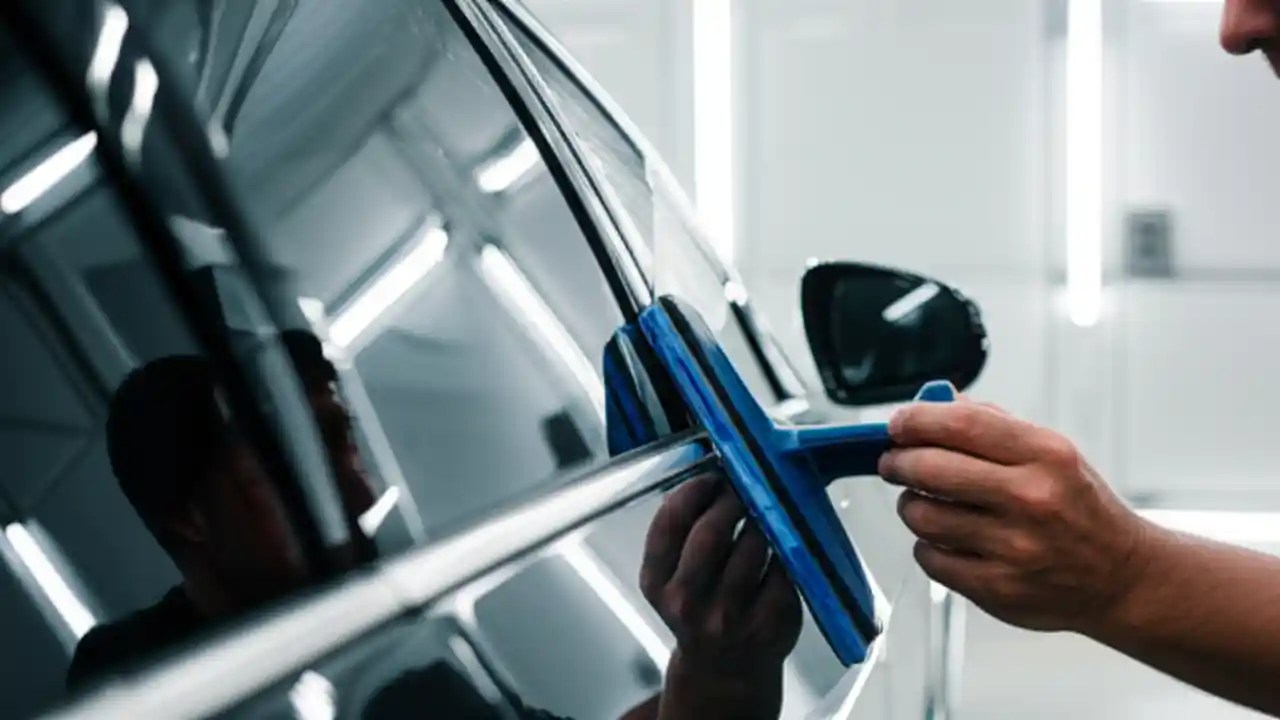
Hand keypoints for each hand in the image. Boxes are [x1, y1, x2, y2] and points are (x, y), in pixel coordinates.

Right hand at [639, 473, 801, 718]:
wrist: (724, 669)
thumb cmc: (699, 609)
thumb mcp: (670, 578)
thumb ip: (680, 534)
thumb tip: (711, 477)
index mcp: (657, 585)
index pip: (670, 525)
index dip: (692, 492)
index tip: (709, 478)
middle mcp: (689, 604)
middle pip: (711, 535)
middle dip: (729, 501)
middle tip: (741, 489)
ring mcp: (732, 617)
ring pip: (752, 547)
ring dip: (760, 520)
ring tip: (762, 512)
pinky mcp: (772, 622)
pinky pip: (784, 567)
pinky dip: (785, 547)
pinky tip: (781, 543)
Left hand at [879, 401, 1151, 634]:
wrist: (1122, 577)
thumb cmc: (1079, 508)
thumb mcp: (1053, 453)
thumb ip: (993, 425)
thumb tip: (932, 403)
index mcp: (1046, 455)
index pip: (961, 423)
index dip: (916, 420)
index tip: (897, 424)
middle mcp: (1031, 499)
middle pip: (930, 469)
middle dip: (898, 462)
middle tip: (893, 462)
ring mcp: (1014, 547)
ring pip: (921, 515)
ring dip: (910, 505)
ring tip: (923, 502)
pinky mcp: (997, 587)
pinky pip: (929, 558)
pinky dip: (927, 545)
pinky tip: (945, 538)